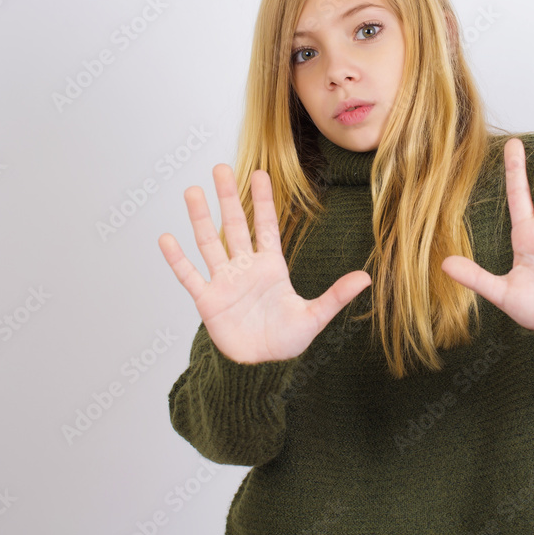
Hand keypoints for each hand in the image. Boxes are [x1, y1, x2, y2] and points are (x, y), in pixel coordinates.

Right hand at [158, 164, 370, 363]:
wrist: (261, 366)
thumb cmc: (287, 340)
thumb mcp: (315, 317)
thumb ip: (336, 296)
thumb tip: (366, 279)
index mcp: (271, 267)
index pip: (265, 226)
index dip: (262, 200)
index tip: (260, 173)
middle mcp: (245, 268)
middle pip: (234, 225)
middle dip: (227, 197)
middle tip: (220, 168)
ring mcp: (224, 281)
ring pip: (209, 242)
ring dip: (200, 218)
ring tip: (192, 191)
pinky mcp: (208, 301)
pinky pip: (190, 276)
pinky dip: (178, 259)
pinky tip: (167, 238)